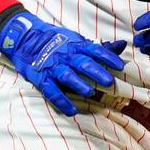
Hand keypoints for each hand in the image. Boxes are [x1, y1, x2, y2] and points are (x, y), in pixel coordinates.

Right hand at [0, 12, 126, 115]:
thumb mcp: (78, 41)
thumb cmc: (57, 42)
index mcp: (76, 46)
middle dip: (96, 72)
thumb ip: (101, 47)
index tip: (119, 66)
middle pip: (83, 63)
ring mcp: (53, 67)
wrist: (26, 39)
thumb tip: (123, 45)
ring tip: (89, 92)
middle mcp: (66, 56)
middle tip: (109, 81)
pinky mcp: (42, 78)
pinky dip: (61, 101)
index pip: (95, 50)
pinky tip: (71, 111)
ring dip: (78, 84)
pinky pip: (51, 91)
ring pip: (67, 76)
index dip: (107, 58)